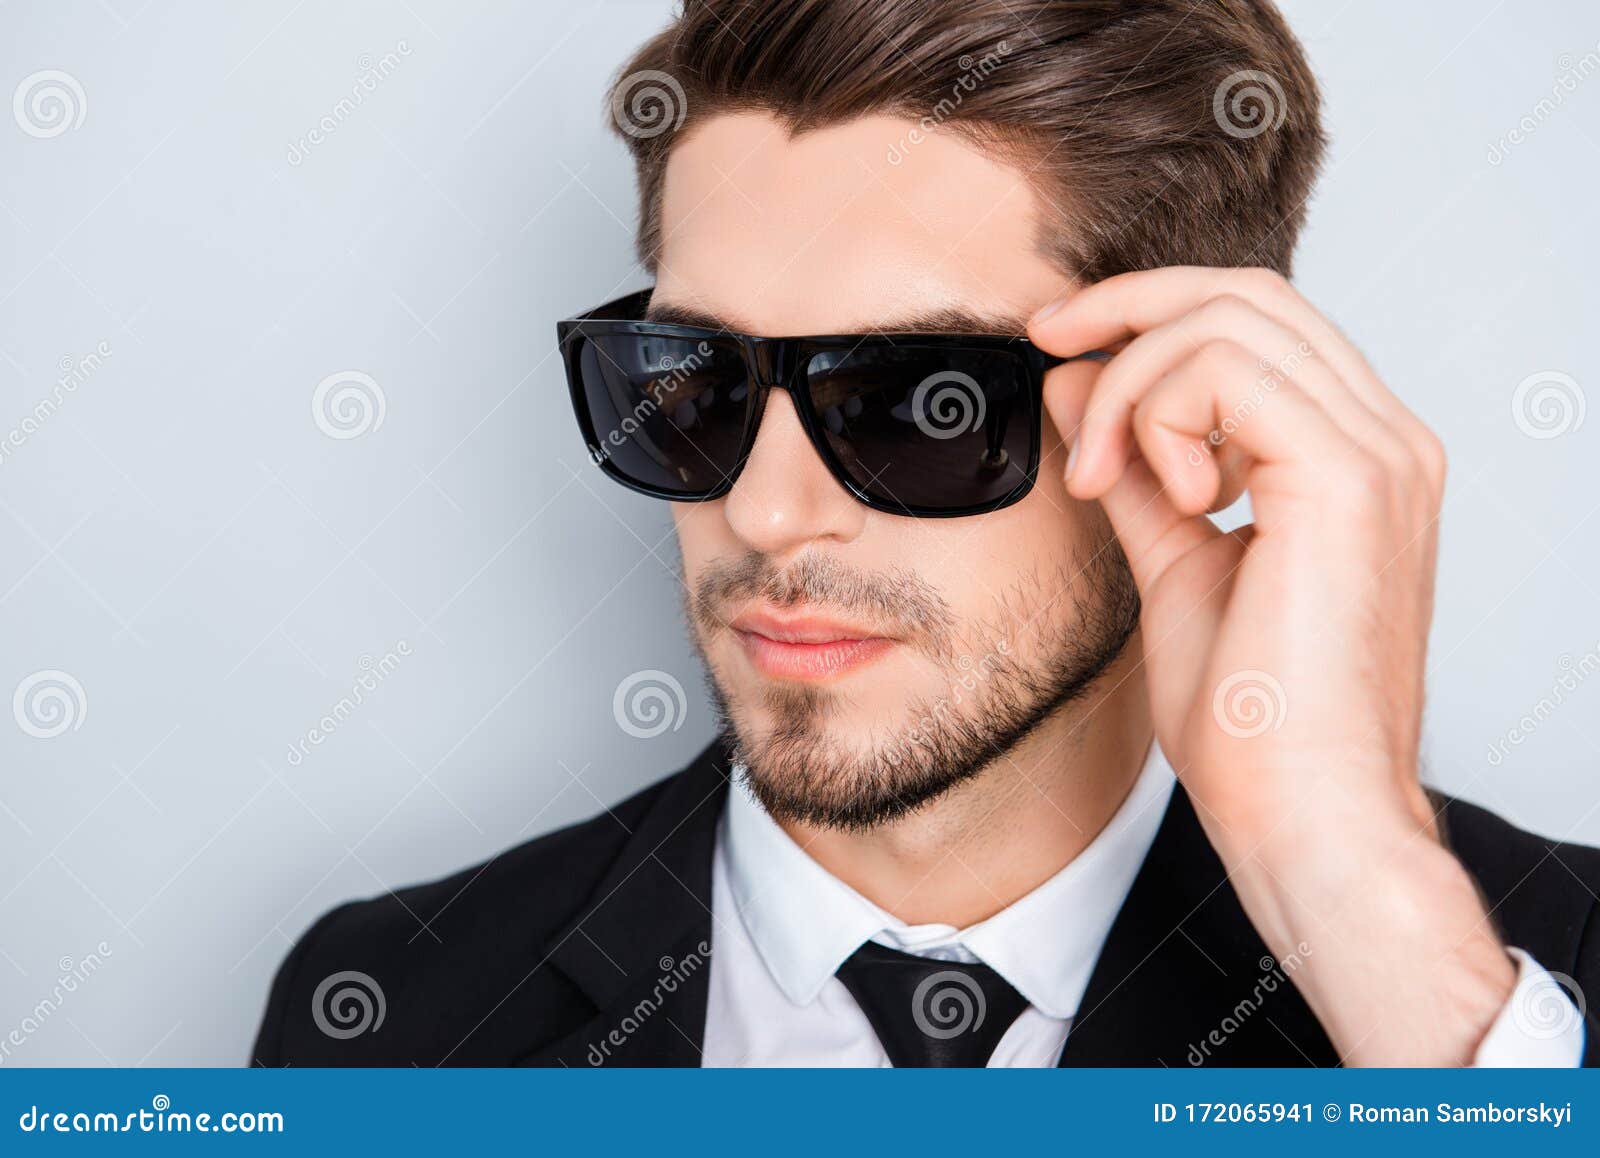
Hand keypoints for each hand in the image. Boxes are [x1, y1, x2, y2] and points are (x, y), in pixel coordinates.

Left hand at [1029, 267, 1514, 1065]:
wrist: (1301, 812)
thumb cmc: (1253, 719)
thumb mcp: (1175, 562)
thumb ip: (1136, 469)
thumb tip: (1080, 385)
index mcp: (1356, 456)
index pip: (1259, 322)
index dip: (1150, 311)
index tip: (1059, 343)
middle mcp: (1385, 438)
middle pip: (1247, 295)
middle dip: (1127, 306)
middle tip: (1046, 343)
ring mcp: (1378, 451)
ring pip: (1229, 319)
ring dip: (1132, 383)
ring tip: (1101, 477)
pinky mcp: (1348, 476)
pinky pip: (1224, 369)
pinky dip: (1158, 412)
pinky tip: (1163, 496)